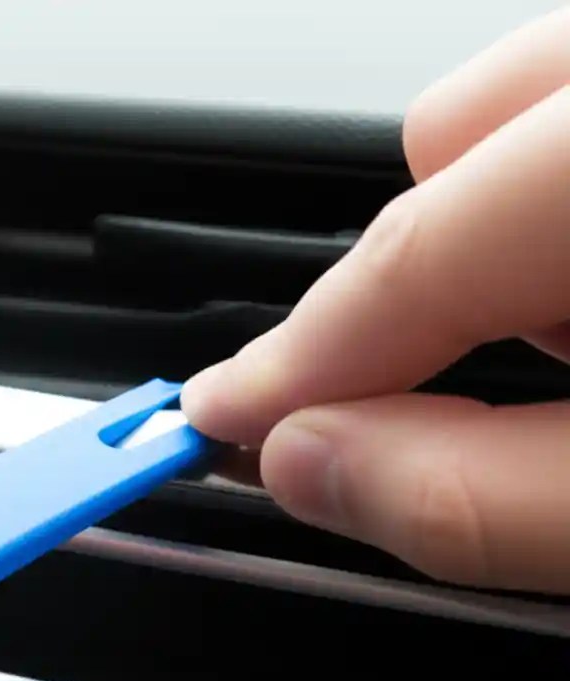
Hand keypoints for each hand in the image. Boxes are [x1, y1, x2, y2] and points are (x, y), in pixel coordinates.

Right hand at [182, 7, 569, 593]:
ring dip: (517, 247)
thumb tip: (314, 466)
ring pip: (522, 114)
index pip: (412, 255)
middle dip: (430, 286)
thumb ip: (483, 497)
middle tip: (470, 399)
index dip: (296, 359)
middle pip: (450, 137)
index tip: (214, 420)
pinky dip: (567, 211)